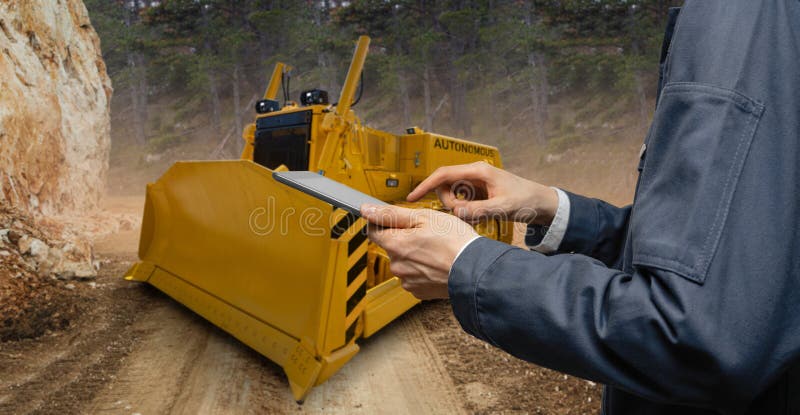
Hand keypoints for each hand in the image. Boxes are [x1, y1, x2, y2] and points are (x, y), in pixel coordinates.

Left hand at [360, 204, 478, 299]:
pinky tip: (437, 263)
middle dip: (404, 238)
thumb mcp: (423, 217)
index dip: (383, 221)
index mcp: (395, 245)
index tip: (395, 219)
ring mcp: (407, 280)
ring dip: (414, 254)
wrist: (475, 270)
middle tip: (426, 233)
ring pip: (404, 261)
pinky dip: (422, 269)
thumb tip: (367, 210)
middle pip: (391, 246)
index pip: (373, 230)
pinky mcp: (418, 291)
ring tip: (435, 249)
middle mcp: (397, 265)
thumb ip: (391, 214)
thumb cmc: (454, 242)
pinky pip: (414, 275)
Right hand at [407, 161, 557, 225]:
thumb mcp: (502, 208)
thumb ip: (478, 210)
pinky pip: (462, 201)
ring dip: (459, 209)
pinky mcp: (478, 191)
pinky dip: (465, 210)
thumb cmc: (525, 200)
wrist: (541, 202)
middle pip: (445, 187)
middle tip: (466, 215)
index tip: (411, 198)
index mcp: (478, 171)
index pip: (443, 175)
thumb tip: (456, 213)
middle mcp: (474, 173)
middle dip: (449, 203)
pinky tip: (481, 214)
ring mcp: (475, 182)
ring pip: (453, 196)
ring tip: (479, 215)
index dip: (425, 186)